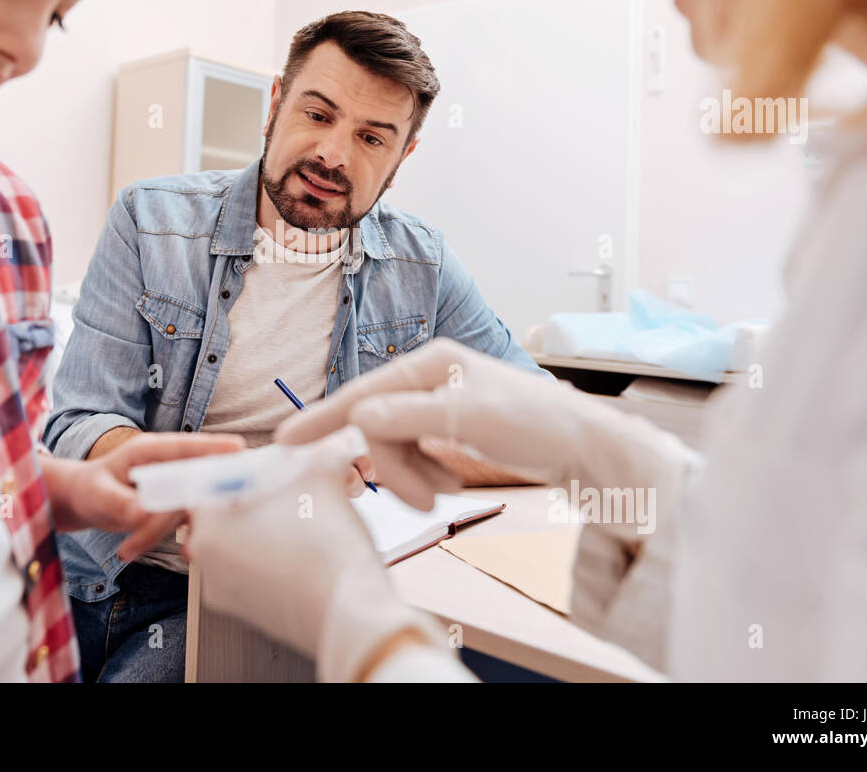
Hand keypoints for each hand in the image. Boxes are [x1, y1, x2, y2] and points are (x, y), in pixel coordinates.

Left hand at [44, 432, 243, 559]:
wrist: (86, 502)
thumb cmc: (90, 488)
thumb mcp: (95, 493)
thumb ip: (118, 502)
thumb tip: (141, 514)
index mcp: (150, 451)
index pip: (186, 447)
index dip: (214, 447)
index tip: (238, 448)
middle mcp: (168, 466)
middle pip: (195, 483)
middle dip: (188, 509)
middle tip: (183, 529)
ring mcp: (174, 488)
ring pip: (186, 511)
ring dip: (159, 533)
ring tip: (127, 549)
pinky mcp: (174, 508)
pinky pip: (178, 526)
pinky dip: (157, 540)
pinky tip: (132, 549)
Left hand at [185, 430, 443, 680]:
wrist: (353, 618)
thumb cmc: (328, 552)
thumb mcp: (324, 476)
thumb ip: (321, 448)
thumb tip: (333, 437)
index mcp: (209, 524)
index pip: (217, 477)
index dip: (255, 465)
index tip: (280, 466)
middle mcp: (207, 561)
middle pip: (233, 508)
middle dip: (269, 494)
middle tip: (303, 488)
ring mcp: (227, 591)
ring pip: (248, 538)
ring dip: (277, 523)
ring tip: (315, 516)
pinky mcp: (251, 611)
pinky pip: (259, 568)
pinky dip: (282, 554)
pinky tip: (314, 547)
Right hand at [274, 338, 684, 518]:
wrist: (583, 445)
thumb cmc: (535, 424)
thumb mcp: (469, 419)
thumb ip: (409, 419)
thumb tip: (358, 419)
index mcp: (429, 365)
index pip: (362, 393)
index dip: (322, 418)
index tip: (283, 443)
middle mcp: (428, 378)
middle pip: (377, 427)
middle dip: (393, 468)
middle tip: (424, 501)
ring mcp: (438, 402)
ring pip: (393, 445)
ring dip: (412, 476)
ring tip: (443, 494)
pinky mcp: (448, 426)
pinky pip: (415, 453)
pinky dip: (425, 474)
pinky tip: (449, 483)